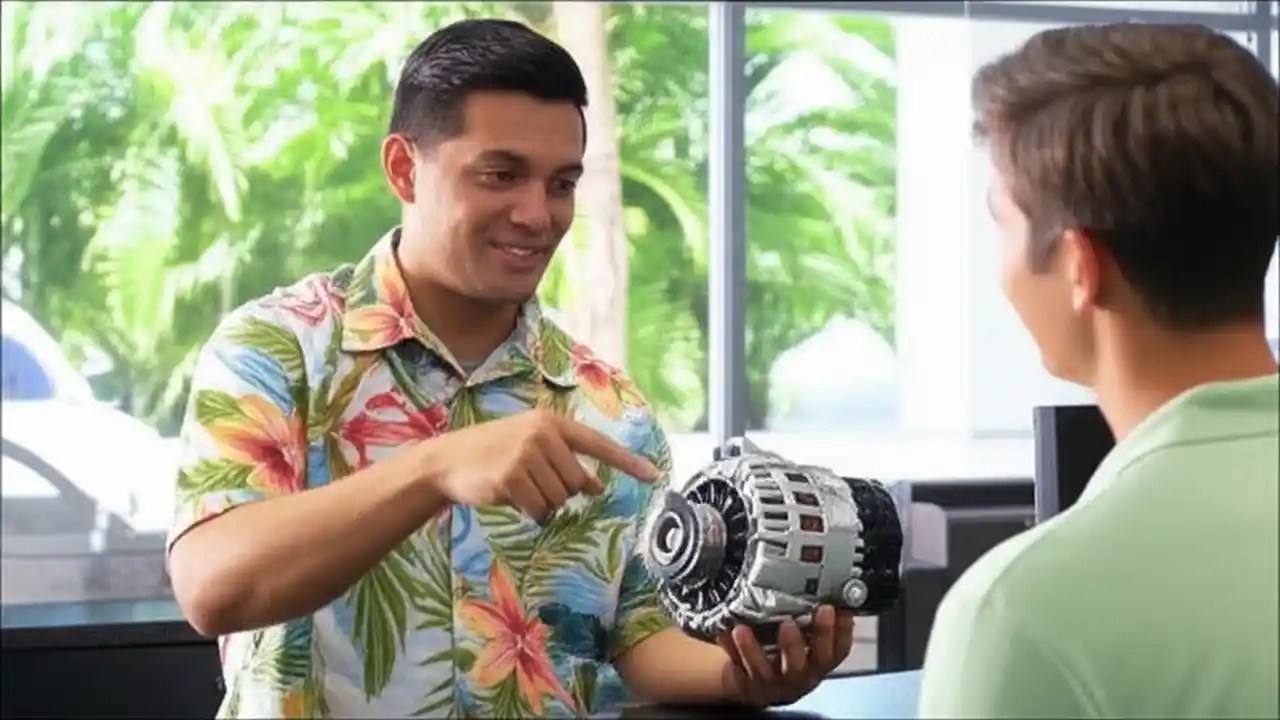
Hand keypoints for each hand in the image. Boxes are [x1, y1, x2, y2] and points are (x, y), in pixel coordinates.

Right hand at [418, 409, 660, 521]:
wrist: (448, 460)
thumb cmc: (495, 453)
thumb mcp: (533, 448)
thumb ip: (565, 462)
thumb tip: (597, 486)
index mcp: (551, 422)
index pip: (598, 444)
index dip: (628, 462)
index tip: (654, 476)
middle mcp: (542, 434)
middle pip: (577, 482)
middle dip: (561, 491)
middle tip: (532, 482)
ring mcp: (526, 455)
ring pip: (560, 499)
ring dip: (542, 502)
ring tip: (518, 486)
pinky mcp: (511, 478)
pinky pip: (539, 509)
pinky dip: (530, 511)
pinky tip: (510, 496)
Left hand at [716, 605, 855, 707]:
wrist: (759, 685)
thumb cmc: (787, 655)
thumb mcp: (806, 644)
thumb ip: (814, 623)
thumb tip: (828, 589)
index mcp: (817, 663)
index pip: (837, 651)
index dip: (841, 632)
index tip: (837, 610)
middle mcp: (800, 676)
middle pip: (804, 664)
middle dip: (798, 643)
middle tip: (789, 623)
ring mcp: (773, 683)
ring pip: (764, 671)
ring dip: (753, 651)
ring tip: (742, 630)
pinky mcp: (748, 685)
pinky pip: (737, 669)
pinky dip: (729, 651)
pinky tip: (723, 634)